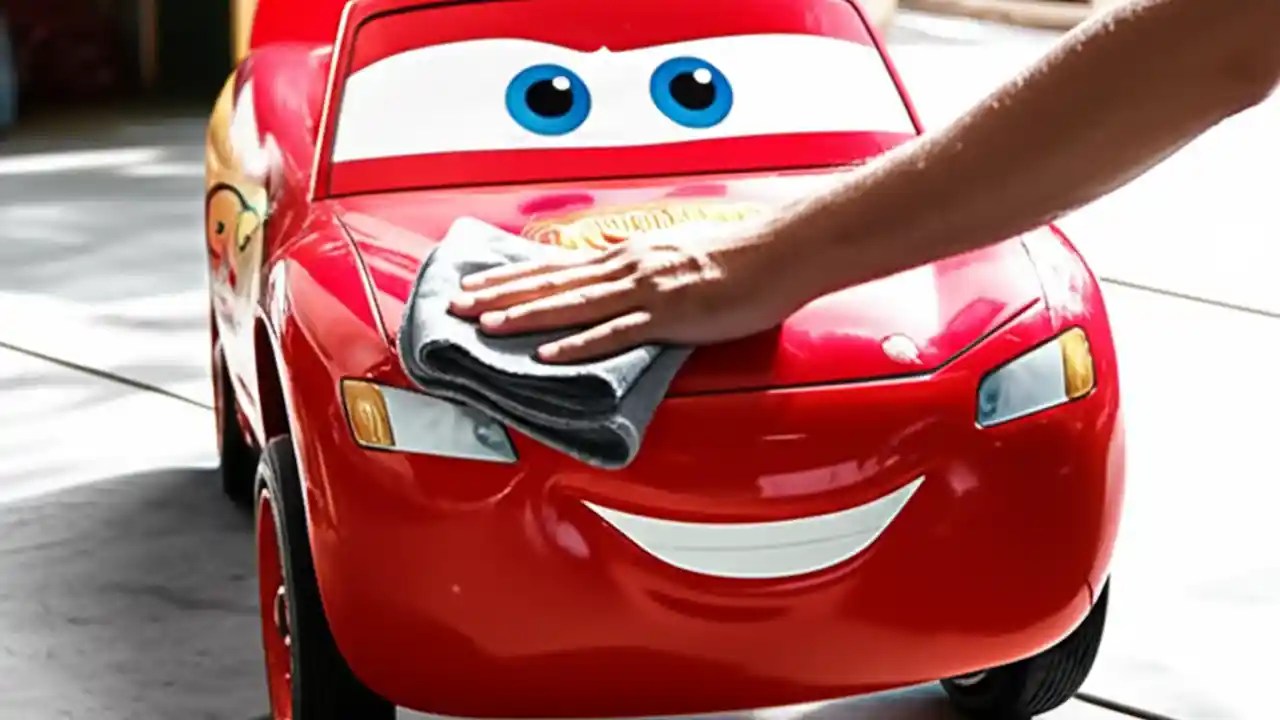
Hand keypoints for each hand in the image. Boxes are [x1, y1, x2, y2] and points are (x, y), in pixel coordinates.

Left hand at [449, 222, 807, 362]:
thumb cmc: (734, 255)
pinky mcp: (669, 316)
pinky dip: (579, 344)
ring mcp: (646, 291)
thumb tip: (602, 260)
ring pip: (572, 305)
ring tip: (487, 327)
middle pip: (550, 283)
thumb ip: (634, 261)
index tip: (473, 284)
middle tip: (456, 306)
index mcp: (627, 256)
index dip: (509, 276)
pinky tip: (549, 353)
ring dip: (526, 316)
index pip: (554, 267)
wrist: (779, 252)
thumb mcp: (672, 250)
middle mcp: (627, 268)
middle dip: (499, 295)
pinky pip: (615, 333)